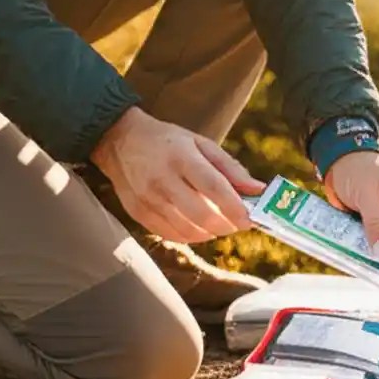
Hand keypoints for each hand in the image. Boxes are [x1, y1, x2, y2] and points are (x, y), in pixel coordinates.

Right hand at [91, 107, 264, 242]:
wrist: (120, 141)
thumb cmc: (168, 142)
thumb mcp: (201, 144)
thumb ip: (230, 168)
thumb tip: (258, 190)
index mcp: (181, 157)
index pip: (214, 188)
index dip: (236, 208)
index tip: (250, 218)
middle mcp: (163, 180)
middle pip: (202, 215)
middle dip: (226, 225)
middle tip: (237, 223)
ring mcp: (148, 199)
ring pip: (188, 231)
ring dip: (211, 233)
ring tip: (219, 224)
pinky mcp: (138, 213)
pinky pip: (171, 235)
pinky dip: (191, 236)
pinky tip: (199, 228)